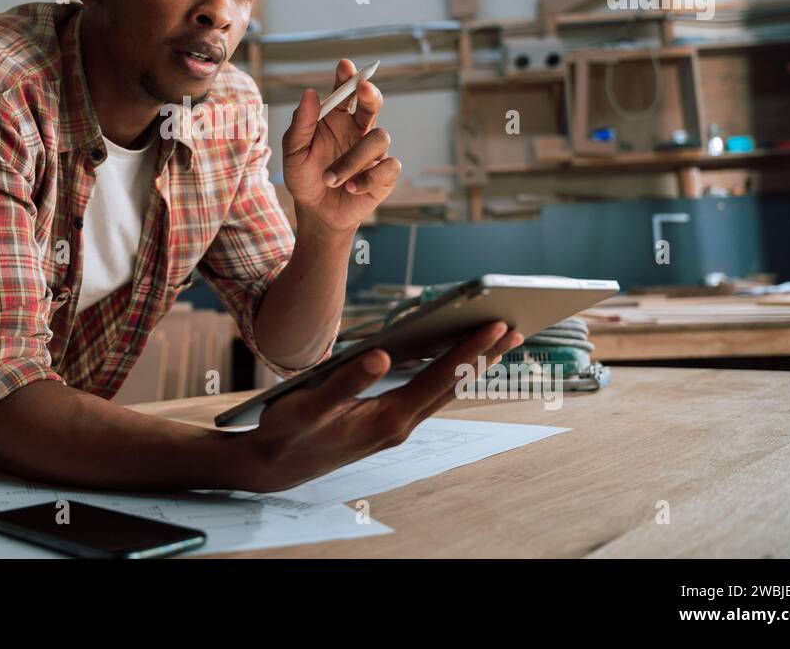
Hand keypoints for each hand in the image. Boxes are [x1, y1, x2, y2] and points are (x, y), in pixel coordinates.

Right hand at [236, 322, 524, 493]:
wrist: (274, 465)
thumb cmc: (289, 431)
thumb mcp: (310, 406)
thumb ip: (345, 382)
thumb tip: (381, 357)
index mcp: (387, 419)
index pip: (438, 379)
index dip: (468, 350)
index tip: (495, 325)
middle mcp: (399, 425)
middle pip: (450, 386)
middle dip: (482, 356)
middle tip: (514, 328)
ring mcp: (395, 426)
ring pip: (442, 392)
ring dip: (470, 365)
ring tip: (496, 342)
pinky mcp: (386, 423)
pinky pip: (426, 394)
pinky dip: (446, 374)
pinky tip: (452, 359)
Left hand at [281, 59, 400, 233]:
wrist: (316, 213)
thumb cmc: (304, 178)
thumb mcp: (293, 154)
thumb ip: (300, 125)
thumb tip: (309, 93)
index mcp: (336, 118)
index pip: (345, 90)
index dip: (348, 76)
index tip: (345, 66)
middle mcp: (357, 129)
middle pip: (372, 102)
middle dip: (370, 93)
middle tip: (364, 87)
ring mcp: (373, 151)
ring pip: (379, 138)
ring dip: (353, 159)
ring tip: (331, 179)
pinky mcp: (384, 174)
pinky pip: (388, 166)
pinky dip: (367, 178)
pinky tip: (350, 188)